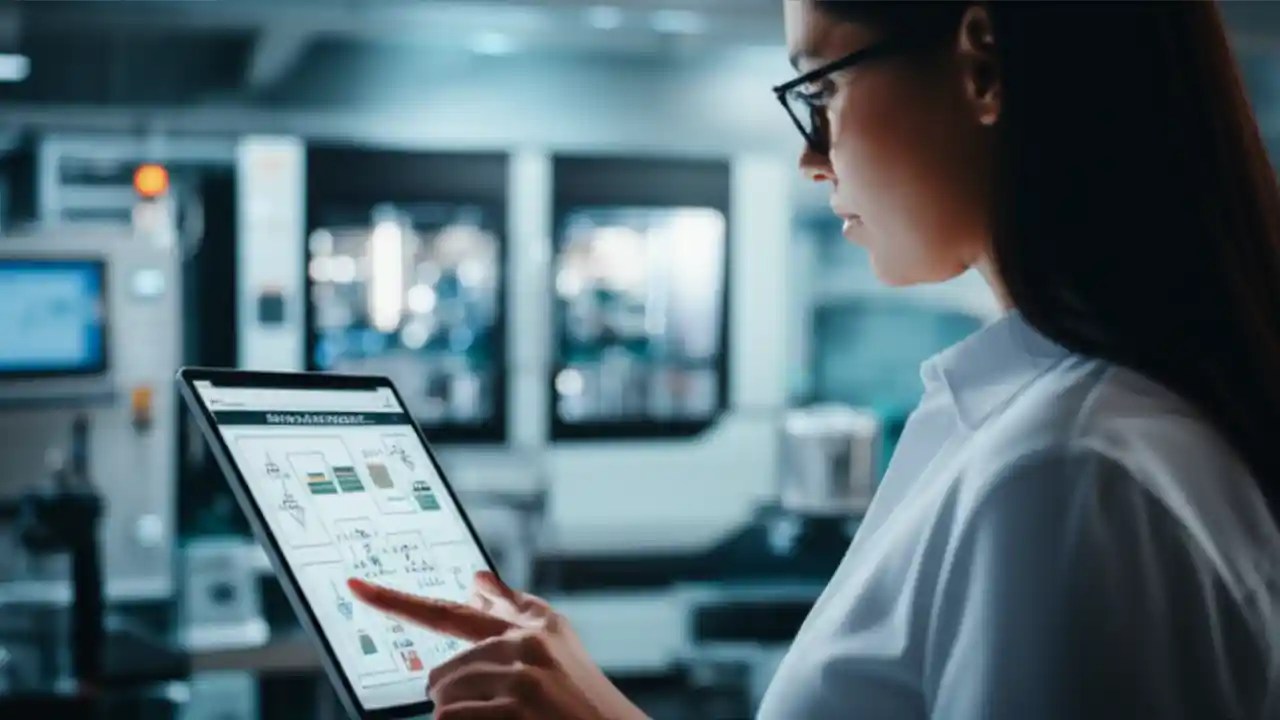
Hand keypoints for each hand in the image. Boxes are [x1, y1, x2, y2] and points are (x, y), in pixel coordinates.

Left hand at [348, 572, 646, 719]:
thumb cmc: (582, 698)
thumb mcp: (557, 646)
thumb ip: (515, 611)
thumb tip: (476, 578)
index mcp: (537, 622)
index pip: (453, 610)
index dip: (396, 600)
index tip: (355, 586)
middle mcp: (529, 641)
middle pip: (443, 672)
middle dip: (455, 697)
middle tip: (493, 710)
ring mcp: (523, 675)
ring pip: (445, 698)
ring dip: (461, 716)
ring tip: (502, 718)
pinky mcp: (516, 706)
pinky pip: (453, 719)